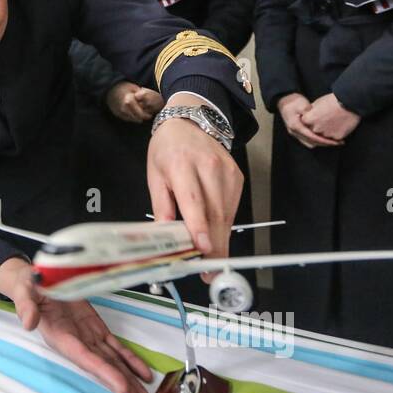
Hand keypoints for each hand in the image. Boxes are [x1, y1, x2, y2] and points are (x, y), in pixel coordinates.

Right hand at [0, 258, 153, 392]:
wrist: (38, 281)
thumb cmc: (30, 286)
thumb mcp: (24, 292)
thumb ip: (26, 307)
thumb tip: (28, 322)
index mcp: (60, 336)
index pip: (85, 358)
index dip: (104, 372)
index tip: (122, 386)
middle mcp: (77, 343)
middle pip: (102, 369)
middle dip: (121, 390)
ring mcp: (89, 338)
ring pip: (113, 364)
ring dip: (130, 383)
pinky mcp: (97, 330)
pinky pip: (118, 348)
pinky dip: (132, 362)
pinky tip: (145, 376)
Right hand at [105, 81, 162, 122]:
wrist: (109, 88)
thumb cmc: (123, 87)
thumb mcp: (134, 88)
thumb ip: (142, 95)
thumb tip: (149, 102)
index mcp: (130, 101)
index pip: (142, 114)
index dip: (147, 115)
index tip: (150, 113)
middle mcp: (124, 109)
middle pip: (137, 119)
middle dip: (143, 117)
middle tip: (147, 115)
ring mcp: (120, 112)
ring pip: (132, 120)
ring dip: (137, 118)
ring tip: (140, 114)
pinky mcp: (117, 114)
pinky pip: (126, 119)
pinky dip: (131, 117)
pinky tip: (133, 113)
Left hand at [146, 93, 242, 260]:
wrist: (191, 121)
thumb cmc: (168, 149)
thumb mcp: (154, 174)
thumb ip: (161, 206)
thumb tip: (164, 237)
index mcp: (181, 165)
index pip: (193, 200)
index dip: (199, 227)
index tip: (203, 249)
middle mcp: (208, 167)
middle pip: (215, 213)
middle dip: (214, 246)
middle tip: (209, 272)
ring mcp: (227, 172)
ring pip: (227, 214)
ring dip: (221, 241)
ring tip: (212, 262)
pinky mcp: (238, 177)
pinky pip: (232, 209)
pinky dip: (224, 226)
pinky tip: (216, 236)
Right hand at [277, 92, 340, 148]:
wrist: (284, 101)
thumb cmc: (293, 102)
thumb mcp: (302, 104)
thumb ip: (310, 112)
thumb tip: (317, 118)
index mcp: (296, 126)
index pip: (312, 137)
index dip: (324, 141)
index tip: (335, 142)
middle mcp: (295, 132)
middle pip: (312, 143)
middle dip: (324, 144)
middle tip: (338, 143)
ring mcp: (295, 133)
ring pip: (310, 143)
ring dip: (320, 143)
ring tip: (332, 141)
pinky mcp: (297, 132)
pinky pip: (308, 140)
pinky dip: (316, 140)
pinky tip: (323, 137)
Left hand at [301, 93, 359, 141]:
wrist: (350, 102)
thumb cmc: (332, 100)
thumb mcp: (317, 103)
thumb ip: (310, 112)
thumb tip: (307, 115)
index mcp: (308, 119)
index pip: (305, 123)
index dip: (311, 120)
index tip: (316, 116)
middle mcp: (316, 129)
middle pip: (314, 130)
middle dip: (319, 126)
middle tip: (327, 119)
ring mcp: (326, 134)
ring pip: (325, 135)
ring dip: (328, 131)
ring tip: (335, 121)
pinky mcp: (337, 137)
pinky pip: (335, 138)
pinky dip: (337, 134)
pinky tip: (341, 126)